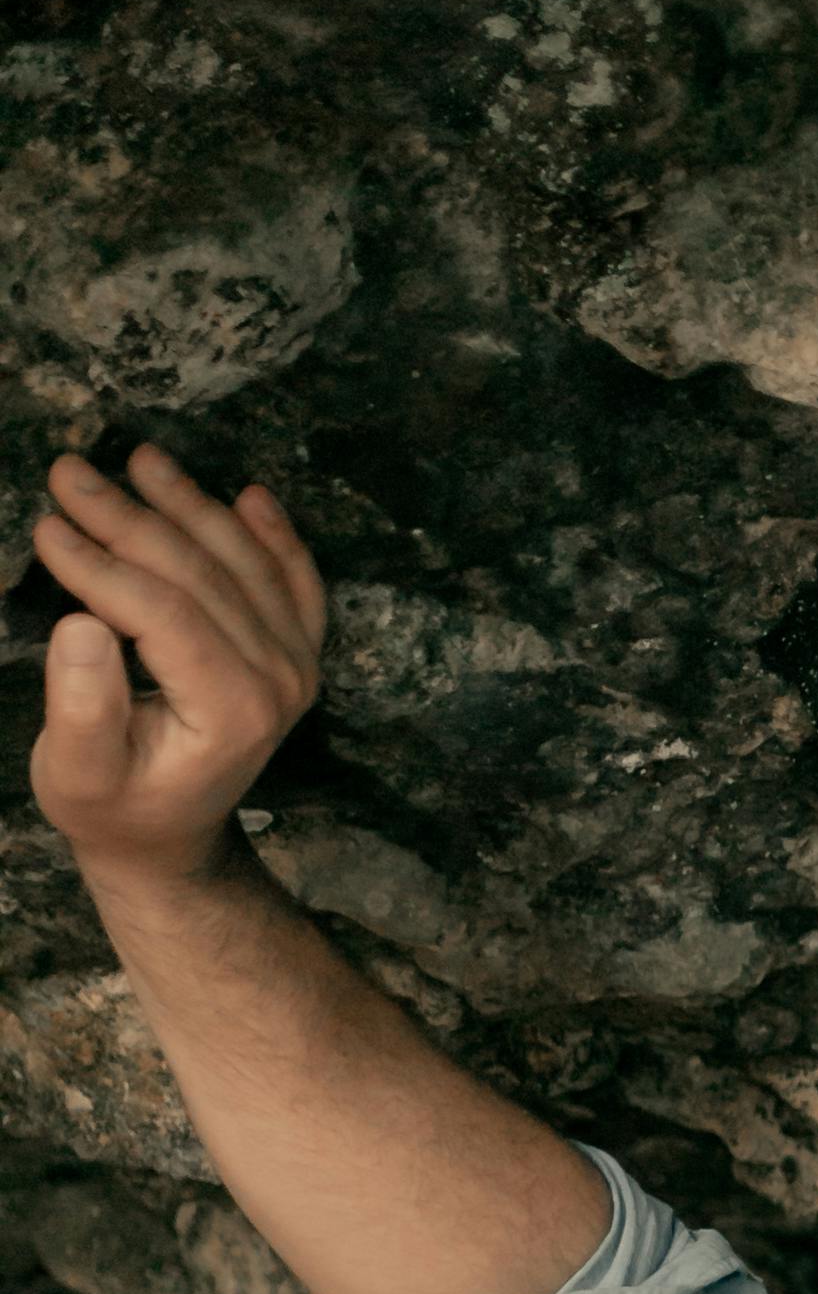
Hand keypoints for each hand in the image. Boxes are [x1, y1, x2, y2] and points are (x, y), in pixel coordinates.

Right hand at [27, 449, 328, 888]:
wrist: (169, 835)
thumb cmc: (114, 806)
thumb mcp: (77, 774)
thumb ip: (81, 709)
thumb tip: (80, 626)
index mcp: (231, 712)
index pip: (164, 613)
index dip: (101, 564)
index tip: (46, 525)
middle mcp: (279, 682)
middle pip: (201, 574)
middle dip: (129, 516)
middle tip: (68, 470)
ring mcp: (297, 663)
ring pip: (244, 561)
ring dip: (190, 503)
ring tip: (137, 458)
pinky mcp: (297, 652)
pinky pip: (293, 581)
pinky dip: (274, 536)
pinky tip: (249, 496)